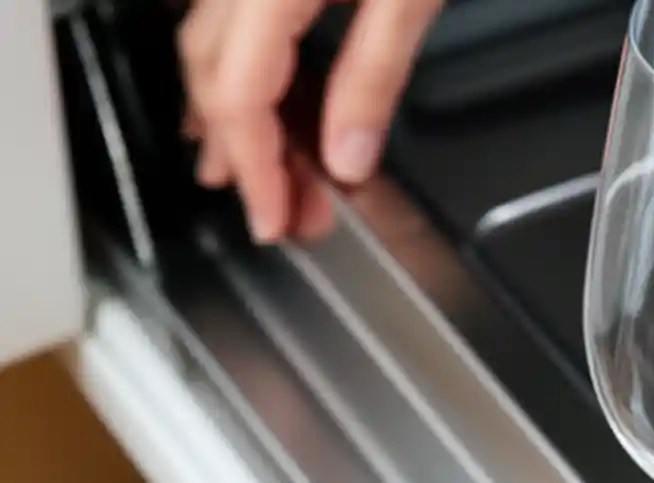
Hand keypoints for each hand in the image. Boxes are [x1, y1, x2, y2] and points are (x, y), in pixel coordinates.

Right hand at [178, 0, 442, 240]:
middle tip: (276, 210)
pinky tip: (259, 93)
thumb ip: (373, 74)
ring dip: (232, 113)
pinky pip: (231, 20)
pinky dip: (240, 67)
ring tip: (256, 169)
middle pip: (213, 74)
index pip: (239, 96)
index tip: (274, 221)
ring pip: (212, 45)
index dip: (255, 169)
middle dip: (242, 153)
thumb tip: (347, 161)